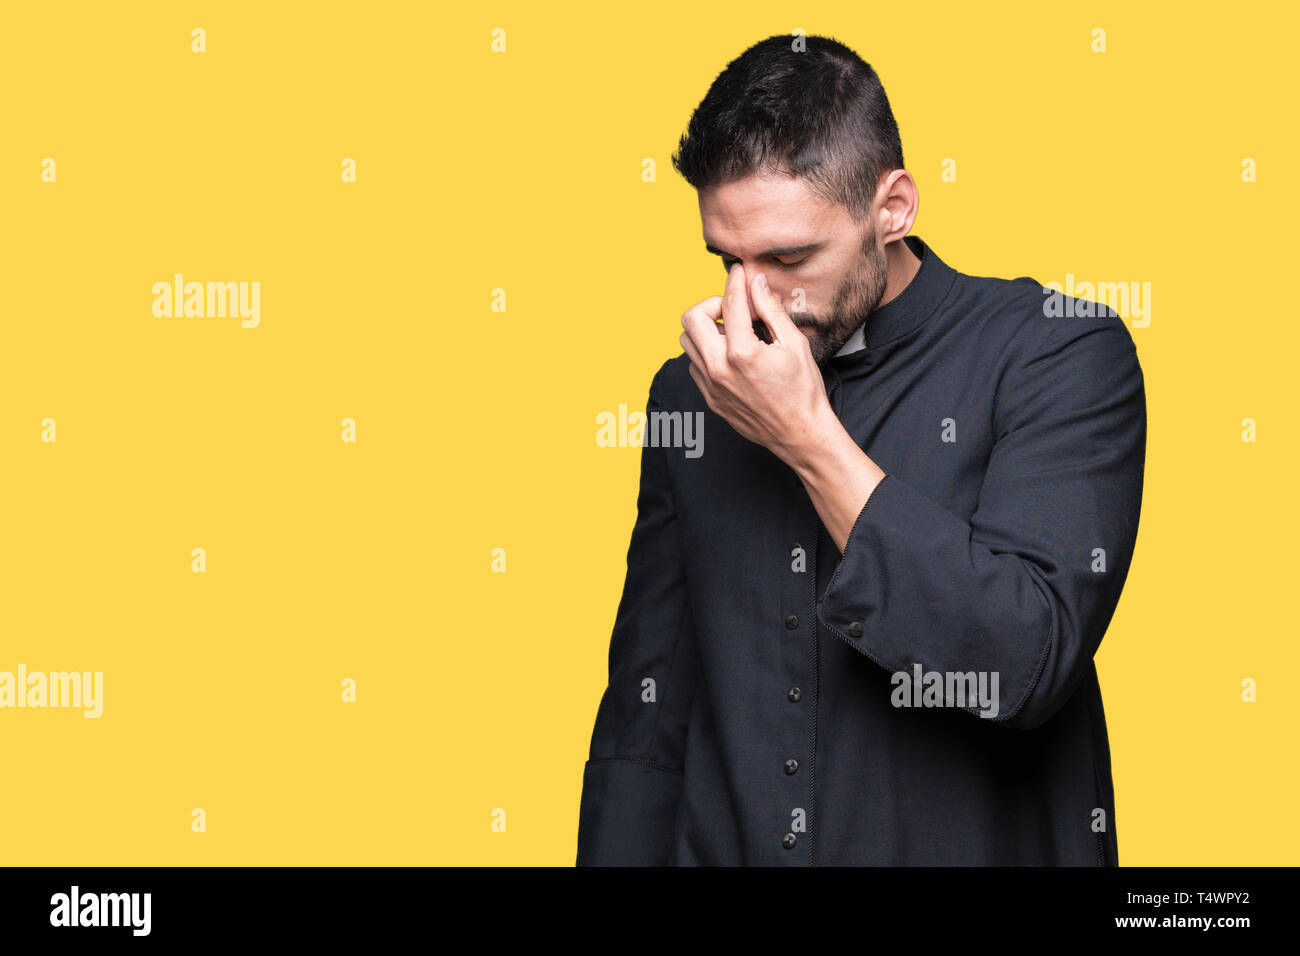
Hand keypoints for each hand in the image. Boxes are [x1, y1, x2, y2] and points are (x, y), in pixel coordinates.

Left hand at [679, 262, 833, 465]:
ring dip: (705, 329)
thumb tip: (756, 283)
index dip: (735, 281)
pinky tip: (729, 355)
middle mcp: (719, 369)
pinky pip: (694, 364)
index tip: (739, 272)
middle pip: (692, 318)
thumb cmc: (802, 391)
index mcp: (742, 352)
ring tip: (731, 332)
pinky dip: (706, 352)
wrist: (799, 434)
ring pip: (687, 341)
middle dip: (711, 305)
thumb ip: (771, 310)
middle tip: (733, 309)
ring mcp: (711, 385)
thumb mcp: (794, 344)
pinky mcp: (709, 398)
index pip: (730, 303)